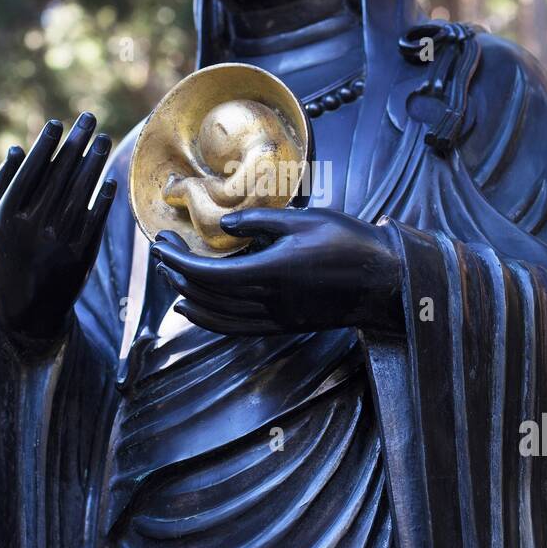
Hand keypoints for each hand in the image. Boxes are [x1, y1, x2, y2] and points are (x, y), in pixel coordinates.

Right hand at [0, 112, 116, 344]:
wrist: (24, 308)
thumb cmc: (7, 254)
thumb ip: (3, 184)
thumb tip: (17, 147)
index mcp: (9, 215)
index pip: (31, 170)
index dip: (45, 144)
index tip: (57, 123)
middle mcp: (33, 225)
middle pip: (60, 174)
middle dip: (76, 142)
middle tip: (89, 118)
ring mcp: (58, 240)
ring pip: (81, 191)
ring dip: (94, 161)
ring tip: (103, 139)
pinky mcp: (81, 254)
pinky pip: (95, 217)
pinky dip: (102, 197)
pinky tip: (109, 179)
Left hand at [152, 207, 402, 335]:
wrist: (385, 281)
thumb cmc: (350, 243)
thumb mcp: (305, 219)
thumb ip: (261, 221)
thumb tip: (225, 225)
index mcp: (272, 271)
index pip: (210, 272)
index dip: (179, 261)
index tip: (162, 244)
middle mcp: (270, 301)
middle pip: (208, 295)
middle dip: (176, 274)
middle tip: (161, 253)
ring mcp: (276, 318)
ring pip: (217, 316)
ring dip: (187, 297)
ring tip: (169, 277)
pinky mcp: (284, 325)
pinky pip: (235, 328)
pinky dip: (207, 320)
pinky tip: (192, 308)